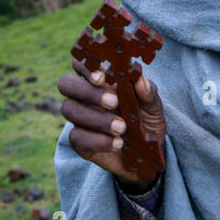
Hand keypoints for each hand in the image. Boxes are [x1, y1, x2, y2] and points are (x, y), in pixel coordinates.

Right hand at [57, 55, 166, 189]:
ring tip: (122, 128)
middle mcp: (84, 96)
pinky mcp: (79, 142)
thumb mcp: (153, 106)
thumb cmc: (146, 122)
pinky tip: (117, 144)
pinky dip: (97, 140)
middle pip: (66, 84)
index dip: (86, 66)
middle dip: (87, 91)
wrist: (147, 156)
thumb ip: (148, 92)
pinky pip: (76, 137)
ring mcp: (79, 119)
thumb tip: (140, 80)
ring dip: (97, 118)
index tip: (102, 77)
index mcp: (100, 80)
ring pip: (70, 110)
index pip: (81, 63)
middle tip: (113, 102)